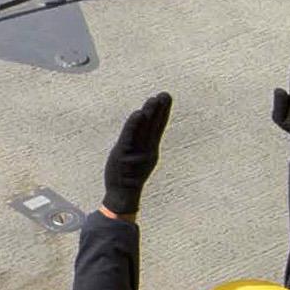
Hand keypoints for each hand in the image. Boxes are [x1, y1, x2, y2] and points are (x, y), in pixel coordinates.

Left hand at [101, 94, 172, 214]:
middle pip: (154, 126)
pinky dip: (134, 125)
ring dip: (150, 114)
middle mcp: (146, 149)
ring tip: (154, 99)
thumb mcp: (138, 157)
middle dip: (160, 110)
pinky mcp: (124, 154)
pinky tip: (138, 113)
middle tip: (165, 94)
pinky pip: (129, 136)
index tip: (167, 99)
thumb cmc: (127, 175)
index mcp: (150, 148)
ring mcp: (136, 152)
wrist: (122, 194)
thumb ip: (142, 144)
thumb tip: (144, 130)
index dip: (163, 113)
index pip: (158, 127)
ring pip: (144, 130)